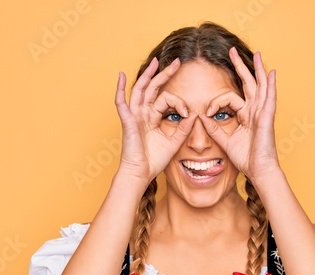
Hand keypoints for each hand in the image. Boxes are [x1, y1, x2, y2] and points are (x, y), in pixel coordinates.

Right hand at [114, 58, 197, 183]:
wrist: (141, 173)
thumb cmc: (154, 160)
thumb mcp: (174, 142)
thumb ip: (184, 128)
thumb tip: (195, 114)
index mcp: (153, 118)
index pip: (166, 100)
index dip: (179, 103)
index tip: (188, 113)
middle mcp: (143, 114)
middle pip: (153, 88)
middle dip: (164, 74)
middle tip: (176, 62)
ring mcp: (135, 116)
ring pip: (140, 90)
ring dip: (147, 75)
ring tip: (155, 62)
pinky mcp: (128, 121)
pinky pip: (121, 103)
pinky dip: (119, 89)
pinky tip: (120, 76)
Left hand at [199, 49, 280, 182]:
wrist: (258, 170)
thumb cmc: (246, 158)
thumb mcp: (225, 141)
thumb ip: (214, 129)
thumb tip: (202, 118)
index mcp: (246, 116)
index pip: (232, 98)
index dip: (217, 102)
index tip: (207, 110)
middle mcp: (255, 111)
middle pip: (250, 84)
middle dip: (241, 67)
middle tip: (233, 51)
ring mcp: (262, 113)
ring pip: (261, 86)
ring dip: (258, 69)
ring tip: (258, 54)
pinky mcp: (267, 118)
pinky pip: (270, 98)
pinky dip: (271, 85)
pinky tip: (271, 73)